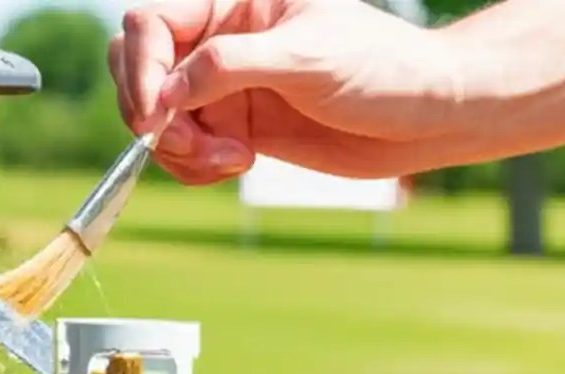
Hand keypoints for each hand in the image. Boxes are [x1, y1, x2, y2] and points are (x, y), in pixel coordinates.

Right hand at [108, 0, 467, 182]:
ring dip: (177, 147)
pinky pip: (183, 148)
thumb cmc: (381, 70)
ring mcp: (224, 84)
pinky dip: (193, 166)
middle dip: (150, 111)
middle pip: (141, 67)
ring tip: (229, 161)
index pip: (153, 24)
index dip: (142, 69)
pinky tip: (237, 165)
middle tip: (186, 144)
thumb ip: (230, 66)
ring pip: (158, 115)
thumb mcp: (306, 58)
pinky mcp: (233, 125)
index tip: (155, 117)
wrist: (423, 119)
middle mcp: (221, 38)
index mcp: (234, 0)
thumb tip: (167, 92)